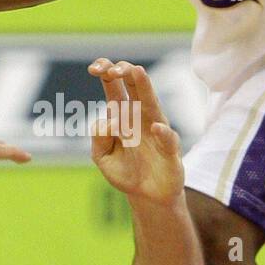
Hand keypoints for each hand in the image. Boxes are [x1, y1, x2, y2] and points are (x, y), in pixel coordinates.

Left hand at [88, 59, 183, 203]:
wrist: (148, 196)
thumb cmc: (126, 171)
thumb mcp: (102, 156)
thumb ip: (99, 138)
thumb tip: (109, 121)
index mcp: (121, 114)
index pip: (113, 86)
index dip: (105, 73)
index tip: (94, 68)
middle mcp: (140, 116)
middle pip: (133, 86)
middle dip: (124, 72)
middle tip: (114, 69)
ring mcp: (157, 130)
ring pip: (152, 103)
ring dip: (144, 87)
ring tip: (137, 72)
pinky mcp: (170, 149)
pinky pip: (168, 138)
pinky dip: (163, 133)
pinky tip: (156, 128)